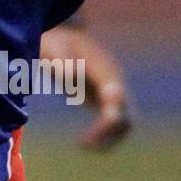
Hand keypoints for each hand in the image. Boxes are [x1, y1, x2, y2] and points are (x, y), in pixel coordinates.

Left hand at [40, 22, 131, 151]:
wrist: (63, 35)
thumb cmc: (55, 41)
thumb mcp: (53, 47)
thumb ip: (61, 61)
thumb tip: (72, 78)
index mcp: (103, 68)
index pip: (116, 92)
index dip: (111, 108)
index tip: (98, 120)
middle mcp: (114, 83)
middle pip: (127, 115)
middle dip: (108, 133)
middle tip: (83, 143)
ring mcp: (113, 93)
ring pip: (125, 125)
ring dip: (109, 140)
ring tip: (82, 145)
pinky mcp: (106, 102)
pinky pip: (115, 125)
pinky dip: (104, 138)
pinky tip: (82, 143)